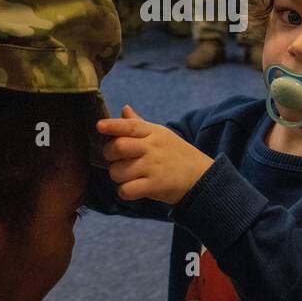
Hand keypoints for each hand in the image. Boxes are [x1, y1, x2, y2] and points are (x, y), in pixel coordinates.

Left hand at [97, 105, 214, 204]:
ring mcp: (153, 167)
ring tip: (127, 176)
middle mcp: (152, 148)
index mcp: (152, 133)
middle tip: (115, 159)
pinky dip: (124, 191)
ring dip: (117, 175)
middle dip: (109, 154)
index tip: (99, 126)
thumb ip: (139, 124)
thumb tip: (124, 109)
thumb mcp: (161, 135)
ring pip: (118, 171)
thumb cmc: (176, 154)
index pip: (130, 126)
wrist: (201, 176)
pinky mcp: (155, 186)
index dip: (113, 125)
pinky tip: (131, 189)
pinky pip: (127, 190)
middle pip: (119, 146)